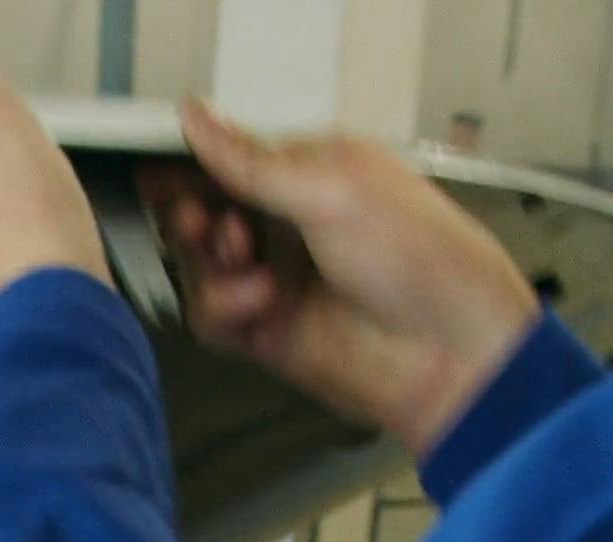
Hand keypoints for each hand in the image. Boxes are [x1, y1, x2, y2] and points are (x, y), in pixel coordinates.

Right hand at [142, 102, 542, 455]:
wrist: (449, 352)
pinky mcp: (270, 332)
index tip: (162, 173)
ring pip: (201, 267)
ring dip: (212, 265)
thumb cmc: (419, 258)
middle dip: (193, 215)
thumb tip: (195, 117)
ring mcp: (281, 279)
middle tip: (199, 221)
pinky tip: (259, 304)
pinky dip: (225, 309)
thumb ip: (250, 161)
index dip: (194, 167)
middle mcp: (294, 225)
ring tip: (242, 262)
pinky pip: (213, 317)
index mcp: (315, 174)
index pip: (234, 160)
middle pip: (207, 213)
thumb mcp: (330, 191)